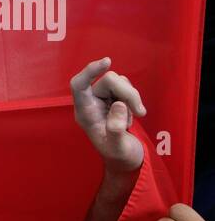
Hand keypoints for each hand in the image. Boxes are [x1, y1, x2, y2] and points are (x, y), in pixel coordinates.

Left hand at [70, 57, 145, 172]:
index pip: (79, 85)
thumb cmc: (119, 155)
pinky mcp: (115, 99)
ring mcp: (102, 100)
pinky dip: (134, 98)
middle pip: (109, 80)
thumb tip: (119, 105)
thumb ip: (116, 129)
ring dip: (132, 96)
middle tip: (141, 112)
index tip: (107, 62)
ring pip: (120, 82)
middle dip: (128, 92)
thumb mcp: (118, 148)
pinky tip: (134, 113)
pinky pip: (126, 87)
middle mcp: (91, 103)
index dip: (90, 71)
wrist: (127, 159)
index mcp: (84, 113)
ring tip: (135, 116)